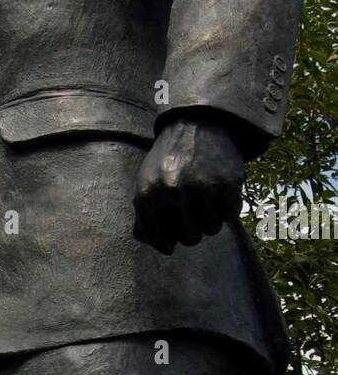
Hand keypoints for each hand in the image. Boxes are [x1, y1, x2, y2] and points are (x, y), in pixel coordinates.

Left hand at [133, 113, 244, 253]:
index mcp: (149, 195)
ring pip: (211, 230)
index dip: (171, 239)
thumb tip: (166, 249)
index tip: (174, 227)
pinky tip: (220, 194)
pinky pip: (230, 216)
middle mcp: (173, 191)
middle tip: (193, 214)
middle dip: (193, 231)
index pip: (163, 240)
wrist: (196, 124)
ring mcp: (201, 186)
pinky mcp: (227, 182)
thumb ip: (144, 220)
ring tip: (206, 202)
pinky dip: (227, 210)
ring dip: (211, 221)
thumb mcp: (146, 185)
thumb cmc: (168, 162)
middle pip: (190, 239)